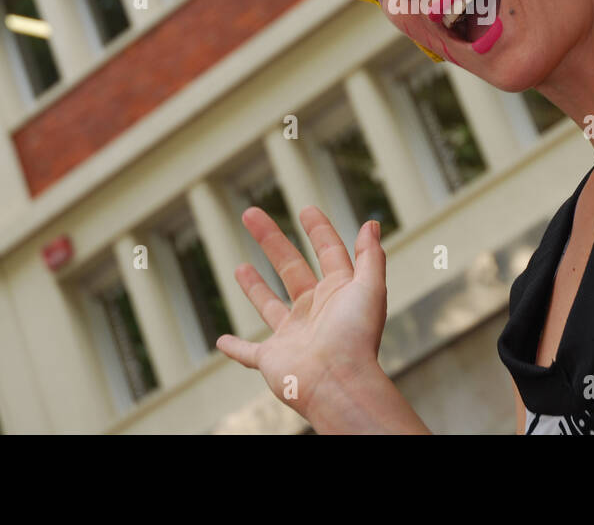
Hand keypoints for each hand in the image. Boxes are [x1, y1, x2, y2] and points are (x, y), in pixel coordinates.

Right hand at [215, 207, 387, 422]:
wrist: (337, 382)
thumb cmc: (356, 336)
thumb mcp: (370, 288)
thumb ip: (370, 256)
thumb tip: (371, 224)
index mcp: (338, 293)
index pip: (329, 253)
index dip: (319, 230)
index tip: (305, 210)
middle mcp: (315, 312)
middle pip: (290, 268)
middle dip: (271, 241)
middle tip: (250, 214)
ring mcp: (292, 336)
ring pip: (269, 306)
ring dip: (254, 288)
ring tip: (239, 267)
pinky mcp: (271, 359)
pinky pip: (248, 352)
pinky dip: (235, 348)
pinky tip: (222, 341)